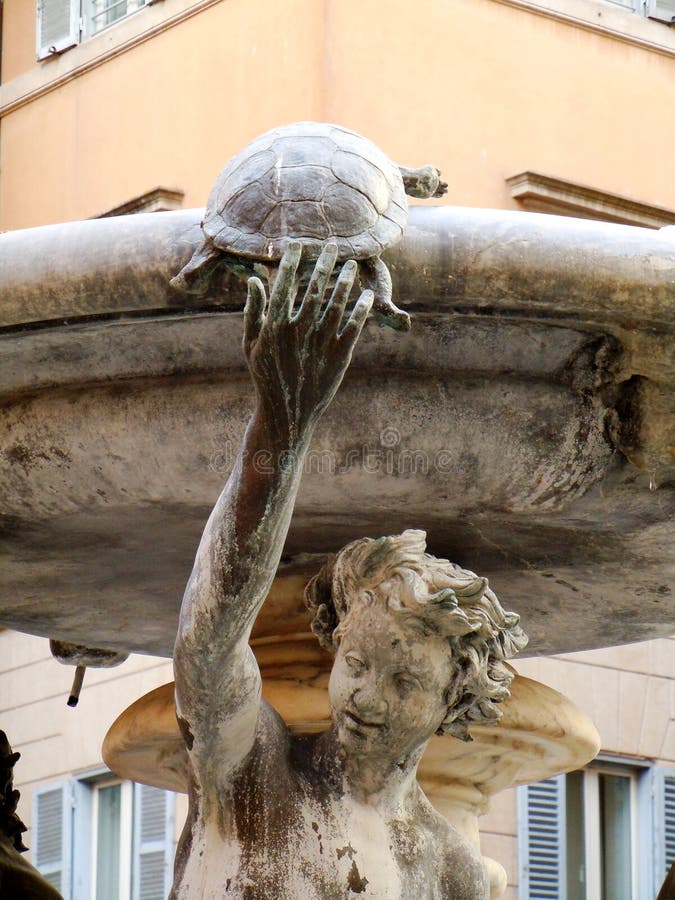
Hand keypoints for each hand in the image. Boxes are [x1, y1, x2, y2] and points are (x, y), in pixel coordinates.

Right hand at [243, 242, 373, 445]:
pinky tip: (366, 295)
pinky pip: (353, 328)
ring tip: (352, 265)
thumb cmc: (265, 374)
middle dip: (325, 263)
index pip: (284, 285)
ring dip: (345, 282)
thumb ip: (253, 310)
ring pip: (337, 304)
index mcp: (274, 326)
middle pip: (315, 289)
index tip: (298, 244)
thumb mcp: (251, 343)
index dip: (291, 262)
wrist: (286, 412)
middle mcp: (298, 332)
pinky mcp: (339, 357)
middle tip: (334, 244)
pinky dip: (361, 310)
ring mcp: (320, 344)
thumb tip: (254, 279)